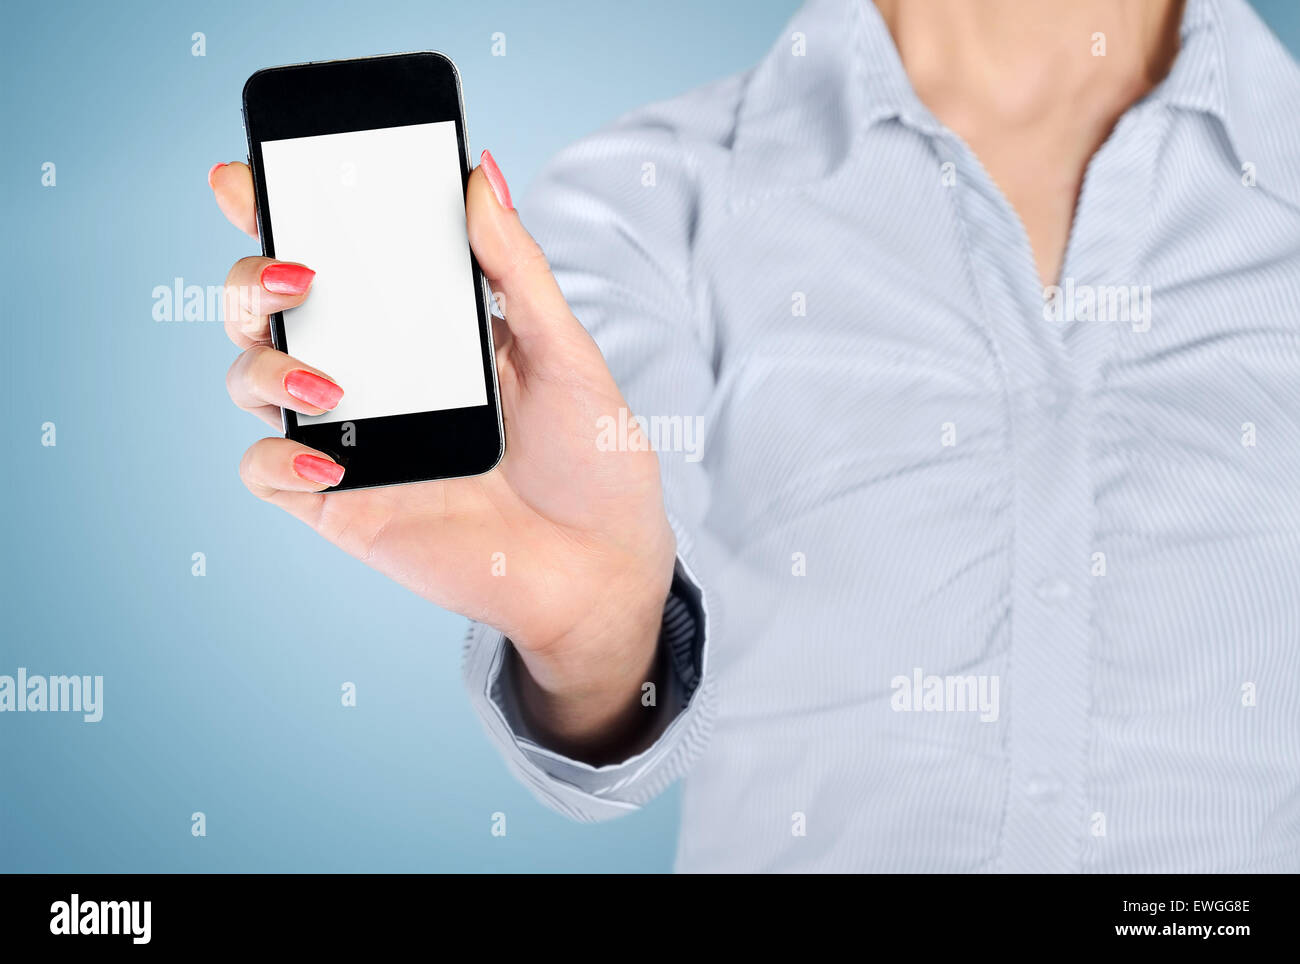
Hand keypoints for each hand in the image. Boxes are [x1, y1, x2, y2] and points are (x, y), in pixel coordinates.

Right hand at [209, 152, 675, 759]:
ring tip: (327, 383)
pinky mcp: (344, 505)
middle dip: (251, 280)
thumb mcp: (565, 352)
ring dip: (263, 366)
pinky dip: (278, 460)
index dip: (276, 213)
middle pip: (268, 313)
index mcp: (418, 330)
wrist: (603, 567)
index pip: (334, 260)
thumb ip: (517, 269)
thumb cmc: (591, 461)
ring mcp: (352, 440)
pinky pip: (267, 475)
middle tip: (297, 273)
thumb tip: (480, 176)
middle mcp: (373, 377)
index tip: (244, 175)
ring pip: (250, 382)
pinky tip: (331, 462)